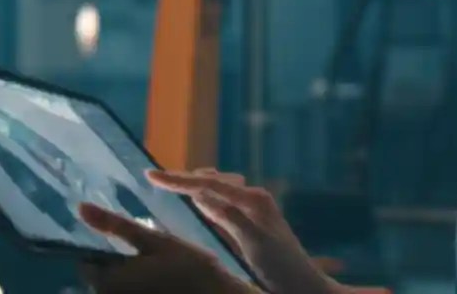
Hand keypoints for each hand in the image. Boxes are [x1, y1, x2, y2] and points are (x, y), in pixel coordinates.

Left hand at [78, 203, 256, 293]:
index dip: (100, 247)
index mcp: (107, 283)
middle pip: (100, 276)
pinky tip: (160, 278)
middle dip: (115, 262)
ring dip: (129, 274)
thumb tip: (80, 208)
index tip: (122, 237)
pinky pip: (132, 291)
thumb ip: (114, 225)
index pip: (86, 262)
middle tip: (143, 249)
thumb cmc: (187, 268)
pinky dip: (139, 284)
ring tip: (154, 262)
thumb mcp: (152, 240)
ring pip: (117, 285)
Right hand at [148, 169, 340, 293]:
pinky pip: (222, 203)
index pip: (207, 184)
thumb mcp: (254, 243)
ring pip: (217, 189)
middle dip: (184, 178)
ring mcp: (253, 210)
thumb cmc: (282, 268)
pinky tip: (197, 201)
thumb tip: (201, 194)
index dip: (177, 180)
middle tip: (155, 178)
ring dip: (194, 184)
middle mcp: (252, 199)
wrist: (305, 287)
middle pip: (211, 181)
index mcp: (252, 200)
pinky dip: (205, 197)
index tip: (150, 175)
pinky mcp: (251, 223)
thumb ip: (229, 217)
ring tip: (171, 184)